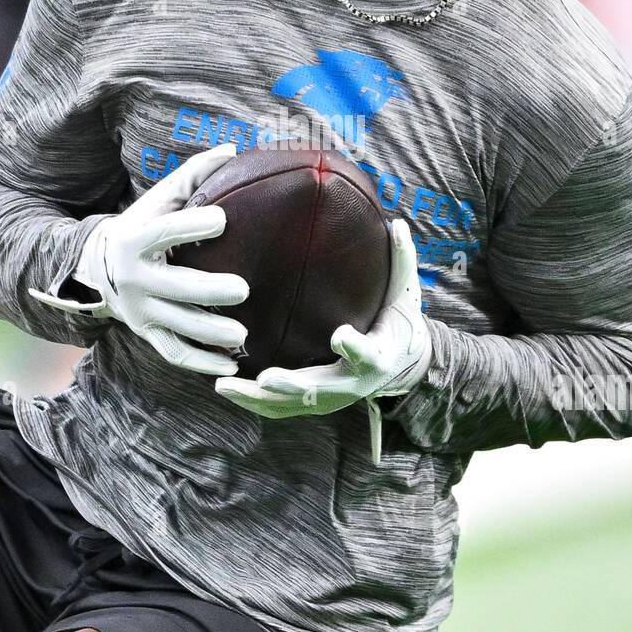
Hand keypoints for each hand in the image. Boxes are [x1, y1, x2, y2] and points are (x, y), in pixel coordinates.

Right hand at [29, 142, 249, 374]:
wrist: (97, 266)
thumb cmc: (143, 224)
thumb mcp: (159, 199)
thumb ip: (193, 174)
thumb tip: (233, 150)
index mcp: (135, 239)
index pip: (164, 232)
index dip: (191, 226)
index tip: (223, 219)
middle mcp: (134, 279)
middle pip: (175, 288)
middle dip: (208, 292)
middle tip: (243, 289)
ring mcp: (140, 311)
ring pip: (177, 326)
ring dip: (211, 334)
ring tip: (244, 335)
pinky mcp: (147, 333)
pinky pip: (174, 353)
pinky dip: (202, 363)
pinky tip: (232, 367)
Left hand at [214, 217, 431, 421]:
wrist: (401, 365)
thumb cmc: (399, 323)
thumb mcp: (404, 295)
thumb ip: (402, 261)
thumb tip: (399, 223)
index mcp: (378, 356)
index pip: (367, 353)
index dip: (354, 346)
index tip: (339, 335)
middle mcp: (353, 383)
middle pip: (321, 388)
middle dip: (292, 385)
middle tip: (266, 378)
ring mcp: (331, 398)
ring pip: (293, 404)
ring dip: (260, 398)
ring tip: (227, 387)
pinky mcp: (315, 404)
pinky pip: (281, 409)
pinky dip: (255, 402)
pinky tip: (227, 389)